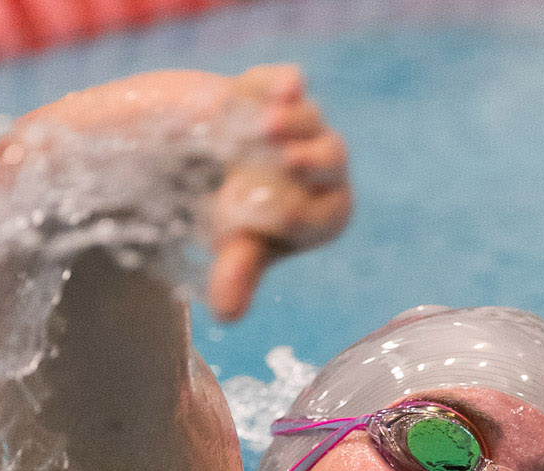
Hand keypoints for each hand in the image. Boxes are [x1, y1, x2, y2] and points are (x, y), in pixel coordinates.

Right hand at [207, 65, 352, 321]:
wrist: (212, 165)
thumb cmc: (238, 216)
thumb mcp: (236, 248)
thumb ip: (237, 274)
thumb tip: (227, 316)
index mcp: (326, 213)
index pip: (324, 215)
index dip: (298, 216)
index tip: (264, 219)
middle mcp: (325, 168)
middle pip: (332, 159)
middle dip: (312, 160)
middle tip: (288, 160)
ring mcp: (304, 125)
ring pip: (311, 119)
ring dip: (292, 120)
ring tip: (266, 126)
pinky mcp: (277, 90)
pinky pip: (284, 81)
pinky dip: (279, 81)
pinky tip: (283, 86)